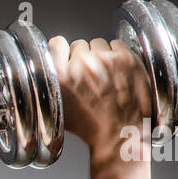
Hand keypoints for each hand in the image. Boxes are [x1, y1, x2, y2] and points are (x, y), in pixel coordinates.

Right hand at [48, 36, 151, 153]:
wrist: (121, 135)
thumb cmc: (92, 127)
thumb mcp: (58, 108)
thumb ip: (52, 83)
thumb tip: (52, 67)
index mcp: (59, 76)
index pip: (56, 44)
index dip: (63, 53)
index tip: (67, 60)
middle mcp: (81, 65)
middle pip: (79, 45)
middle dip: (83, 58)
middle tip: (89, 78)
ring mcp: (105, 59)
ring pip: (98, 44)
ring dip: (100, 56)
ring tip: (105, 77)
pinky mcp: (126, 58)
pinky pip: (116, 44)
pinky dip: (117, 55)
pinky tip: (117, 73)